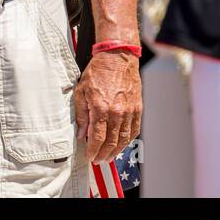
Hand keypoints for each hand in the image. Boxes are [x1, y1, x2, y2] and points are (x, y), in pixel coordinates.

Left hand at [74, 49, 141, 163]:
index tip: (89, 157)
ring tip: (108, 157)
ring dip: (116, 151)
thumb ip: (82, 114)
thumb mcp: (81, 91)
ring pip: (124, 139)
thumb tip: (82, 134)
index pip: (97, 137)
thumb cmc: (98, 72)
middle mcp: (117, 112)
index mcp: (101, 108)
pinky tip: (121, 144)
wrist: (117, 58)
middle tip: (98, 161)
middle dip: (104, 154)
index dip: (93, 150)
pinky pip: (134, 130)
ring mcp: (130, 111)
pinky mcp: (138, 109)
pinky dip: (128, 140)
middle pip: (112, 142)